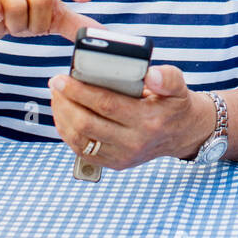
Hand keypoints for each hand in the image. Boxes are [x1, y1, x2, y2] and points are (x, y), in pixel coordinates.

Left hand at [49, 64, 213, 171]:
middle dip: (65, 103)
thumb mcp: (178, 86)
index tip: (62, 78)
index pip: (106, 105)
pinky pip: (81, 150)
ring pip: (80, 139)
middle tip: (55, 84)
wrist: (183, 134)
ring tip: (57, 97)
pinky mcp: (115, 163)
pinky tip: (63, 115)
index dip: (80, 91)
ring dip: (62, 117)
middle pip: (87, 124)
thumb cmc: (174, 104)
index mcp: (148, 120)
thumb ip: (167, 77)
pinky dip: (67, 132)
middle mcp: (134, 142)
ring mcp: (123, 156)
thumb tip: (151, 74)